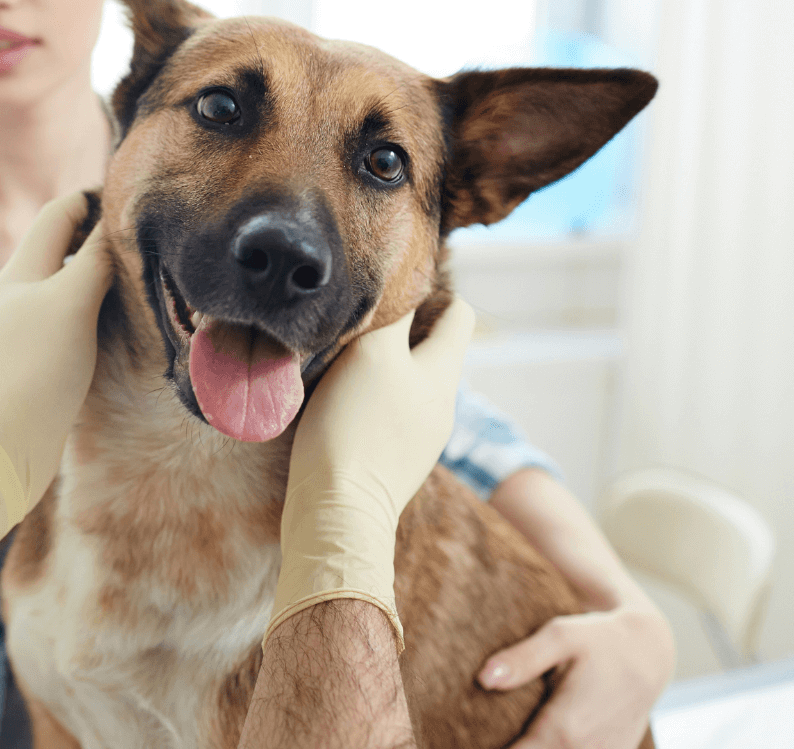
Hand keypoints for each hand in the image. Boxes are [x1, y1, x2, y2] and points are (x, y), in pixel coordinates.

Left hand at [0, 192, 111, 568]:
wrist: (1, 445)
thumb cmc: (35, 368)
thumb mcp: (71, 301)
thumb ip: (94, 259)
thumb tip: (118, 224)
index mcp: (20, 271)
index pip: (60, 214)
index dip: (95, 200)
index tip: (136, 201)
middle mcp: (17, 295)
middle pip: (61, 248)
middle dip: (99, 237)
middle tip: (145, 241)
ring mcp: (23, 331)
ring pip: (65, 287)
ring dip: (98, 278)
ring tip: (139, 281)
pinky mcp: (31, 365)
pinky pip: (67, 323)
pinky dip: (93, 313)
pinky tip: (117, 330)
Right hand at [268, 299, 475, 646]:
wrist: (338, 513)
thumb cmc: (354, 427)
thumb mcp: (372, 355)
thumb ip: (389, 313)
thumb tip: (399, 280)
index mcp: (443, 374)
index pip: (459, 315)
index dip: (434, 293)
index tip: (394, 288)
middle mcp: (441, 407)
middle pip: (430, 351)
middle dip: (400, 332)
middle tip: (357, 323)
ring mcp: (419, 441)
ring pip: (405, 386)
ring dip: (380, 371)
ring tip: (338, 363)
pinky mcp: (391, 466)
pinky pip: (387, 418)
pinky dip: (367, 404)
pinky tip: (334, 408)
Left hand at [479, 604, 673, 747]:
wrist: (650, 651)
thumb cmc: (598, 639)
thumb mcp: (560, 636)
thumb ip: (522, 659)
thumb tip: (484, 679)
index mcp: (564, 730)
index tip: (456, 740)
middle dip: (505, 747)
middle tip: (472, 735)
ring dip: (529, 748)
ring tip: (501, 733)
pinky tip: (530, 736)